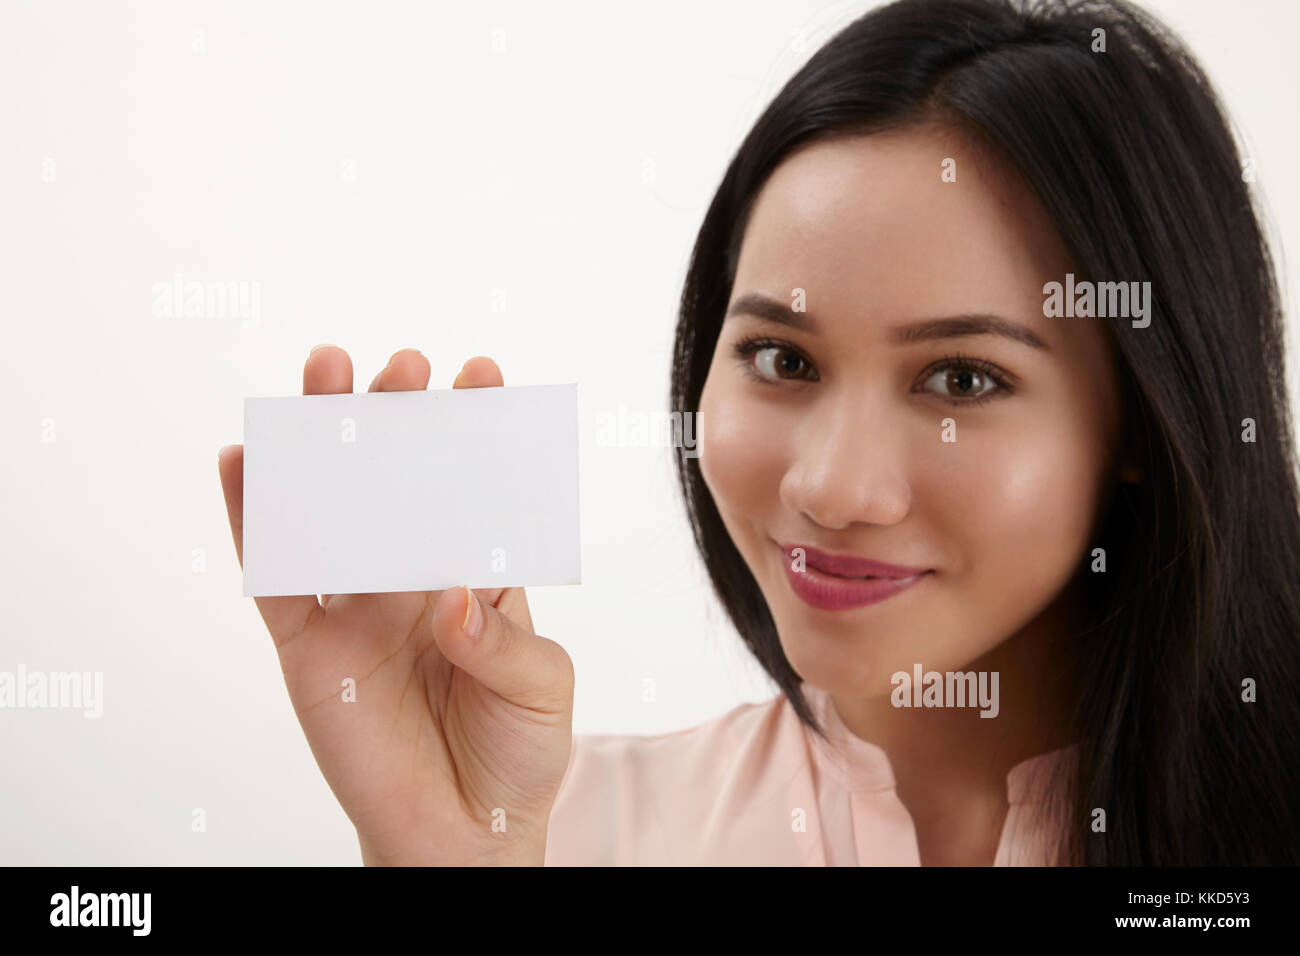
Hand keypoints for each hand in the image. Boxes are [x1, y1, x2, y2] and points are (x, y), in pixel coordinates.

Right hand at [217, 347, 574, 864]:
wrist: (465, 833)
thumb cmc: (518, 753)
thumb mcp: (540, 689)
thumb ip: (501, 641)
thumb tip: (449, 594)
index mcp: (476, 575)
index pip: (473, 488)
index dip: (475, 430)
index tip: (481, 372)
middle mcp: (412, 577)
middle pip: (396, 483)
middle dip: (398, 420)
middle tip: (402, 367)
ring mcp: (356, 608)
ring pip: (329, 510)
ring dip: (321, 444)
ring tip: (325, 375)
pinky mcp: (306, 648)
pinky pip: (273, 577)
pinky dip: (254, 520)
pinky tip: (244, 459)